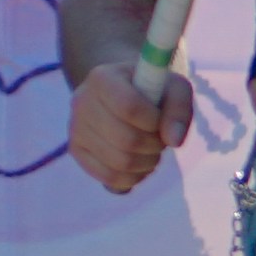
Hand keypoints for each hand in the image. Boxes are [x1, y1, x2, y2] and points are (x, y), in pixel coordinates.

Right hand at [65, 55, 187, 196]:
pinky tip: (138, 162)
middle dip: (154, 145)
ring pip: (120, 163)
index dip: (155, 121)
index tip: (160, 119)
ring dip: (147, 162)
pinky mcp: (76, 151)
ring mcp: (75, 128)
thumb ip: (179, 109)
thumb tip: (174, 141)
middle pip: (126, 140)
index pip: (129, 108)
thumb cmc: (153, 90)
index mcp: (102, 77)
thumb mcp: (174, 88)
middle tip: (159, 137)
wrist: (125, 94)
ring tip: (150, 150)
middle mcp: (81, 101)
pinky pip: (110, 178)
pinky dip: (133, 177)